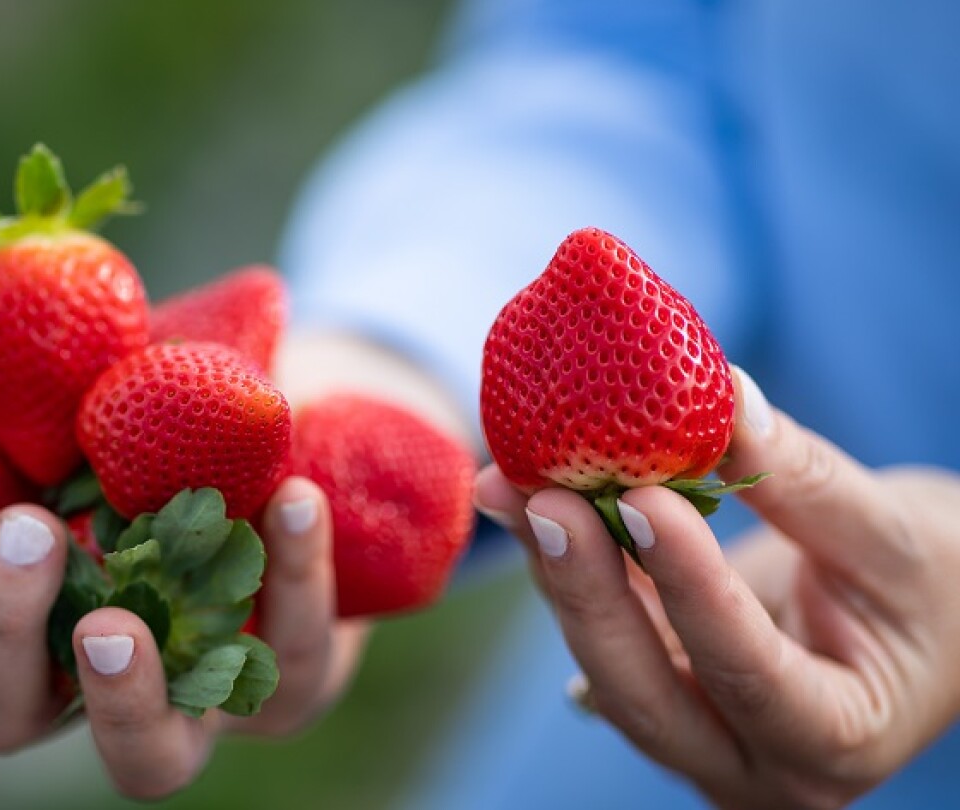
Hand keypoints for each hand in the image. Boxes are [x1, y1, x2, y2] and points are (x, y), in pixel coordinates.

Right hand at [0, 231, 366, 798]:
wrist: (295, 417)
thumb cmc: (145, 399)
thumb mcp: (60, 346)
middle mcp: (75, 664)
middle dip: (0, 633)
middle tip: (30, 530)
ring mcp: (184, 690)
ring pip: (142, 763)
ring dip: (125, 703)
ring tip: (122, 622)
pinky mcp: (282, 682)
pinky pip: (286, 675)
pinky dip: (293, 587)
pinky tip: (294, 497)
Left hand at [474, 367, 959, 808]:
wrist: (925, 616)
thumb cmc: (930, 581)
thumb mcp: (892, 531)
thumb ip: (803, 479)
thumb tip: (722, 397)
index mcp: (835, 742)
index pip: (750, 673)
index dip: (691, 587)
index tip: (644, 497)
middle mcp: (750, 766)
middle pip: (646, 692)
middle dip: (588, 591)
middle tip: (544, 499)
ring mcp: (694, 740)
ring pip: (606, 664)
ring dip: (557, 571)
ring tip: (511, 482)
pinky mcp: (656, 693)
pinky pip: (602, 633)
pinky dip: (566, 566)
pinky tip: (522, 502)